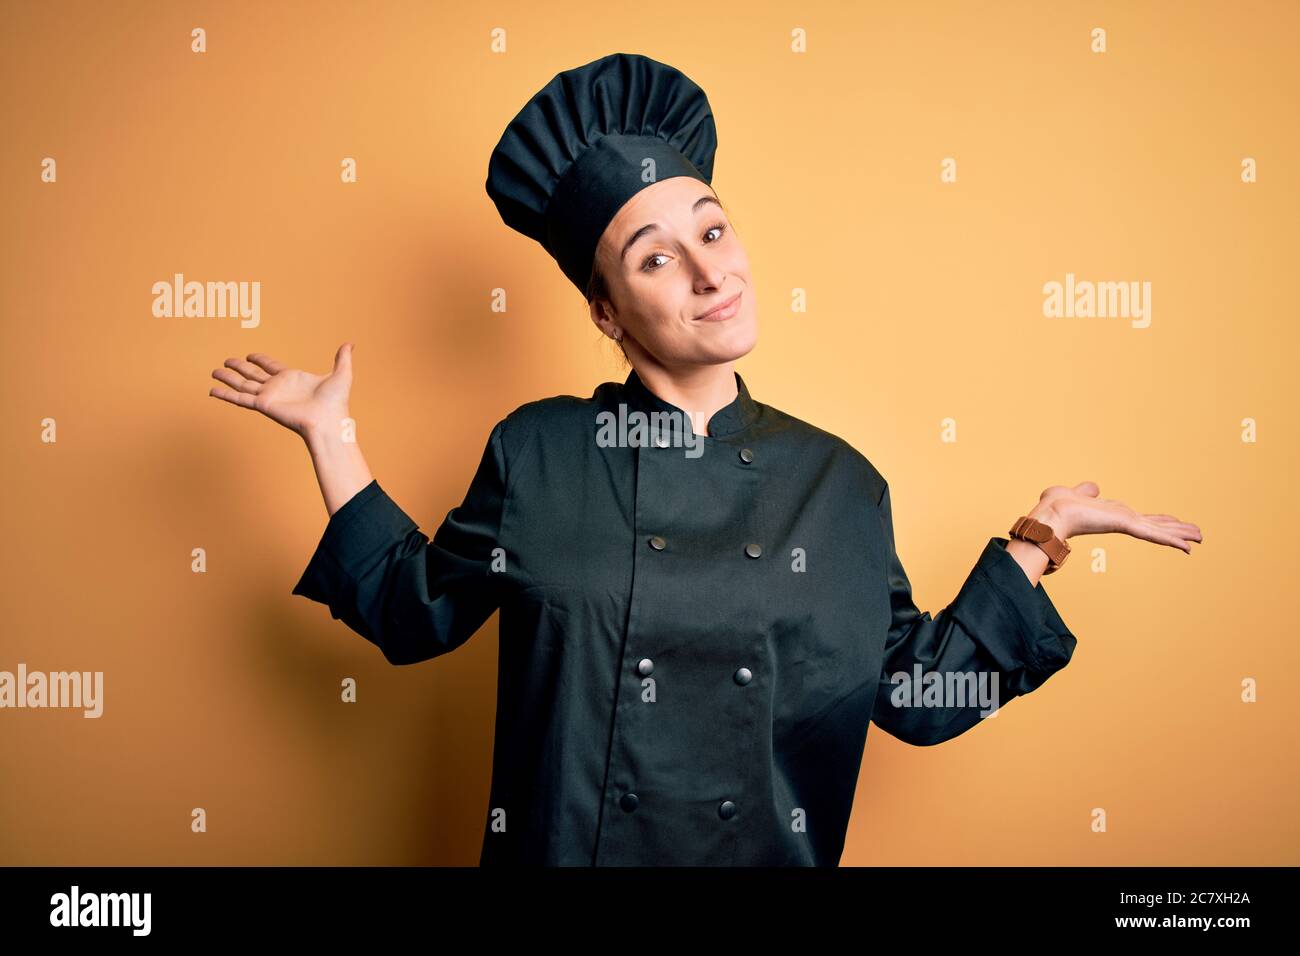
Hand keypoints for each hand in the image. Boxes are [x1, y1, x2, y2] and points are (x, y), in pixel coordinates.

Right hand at [208, 343, 354, 438]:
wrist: (328, 421)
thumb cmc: (336, 403)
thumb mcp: (341, 375)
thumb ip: (343, 358)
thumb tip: (350, 344)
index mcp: (292, 378)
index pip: (271, 366)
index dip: (260, 359)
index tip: (250, 355)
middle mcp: (278, 387)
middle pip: (252, 374)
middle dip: (239, 367)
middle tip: (226, 361)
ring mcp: (269, 397)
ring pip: (242, 384)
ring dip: (227, 378)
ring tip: (213, 371)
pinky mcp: (263, 405)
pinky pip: (239, 398)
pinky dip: (225, 394)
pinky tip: (212, 390)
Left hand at [1030, 481, 1202, 553]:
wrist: (1050, 514)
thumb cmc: (1057, 505)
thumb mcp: (1077, 493)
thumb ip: (1088, 491)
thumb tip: (1093, 488)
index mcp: (1114, 514)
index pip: (1143, 519)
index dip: (1160, 521)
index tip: (1175, 522)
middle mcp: (1123, 519)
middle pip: (1157, 525)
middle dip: (1178, 530)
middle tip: (1199, 535)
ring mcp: (1125, 523)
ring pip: (1160, 531)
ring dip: (1182, 535)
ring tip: (1201, 538)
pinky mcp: (1126, 525)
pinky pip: (1153, 534)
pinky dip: (1171, 540)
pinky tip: (1187, 547)